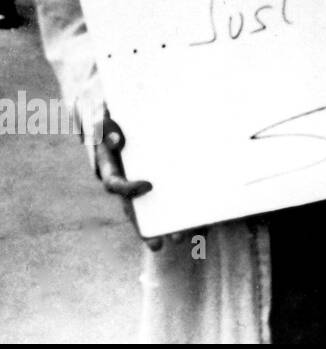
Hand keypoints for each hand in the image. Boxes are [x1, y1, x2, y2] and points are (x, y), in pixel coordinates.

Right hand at [94, 116, 175, 250]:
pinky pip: (167, 195)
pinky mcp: (159, 177)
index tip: (148, 186)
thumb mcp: (105, 112)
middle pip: (133, 209)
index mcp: (110, 165)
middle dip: (145, 228)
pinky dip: (180, 207)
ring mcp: (140, 179)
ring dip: (164, 224)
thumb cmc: (114, 110)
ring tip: (180, 239)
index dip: (127, 189)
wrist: (124, 104)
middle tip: (159, 244)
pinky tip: (198, 218)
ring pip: (149, 208)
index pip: (114, 185)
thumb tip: (118, 142)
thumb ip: (106, 125)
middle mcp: (125, 177)